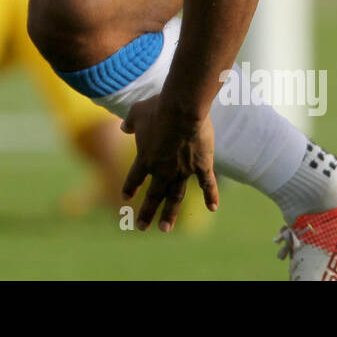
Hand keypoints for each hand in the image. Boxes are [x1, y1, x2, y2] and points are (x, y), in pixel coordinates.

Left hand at [121, 94, 217, 230]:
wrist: (182, 109)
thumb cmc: (158, 108)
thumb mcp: (136, 112)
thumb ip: (129, 122)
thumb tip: (123, 127)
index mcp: (145, 158)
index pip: (134, 178)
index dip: (130, 188)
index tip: (125, 198)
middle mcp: (162, 169)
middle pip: (153, 195)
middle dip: (146, 212)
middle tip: (141, 227)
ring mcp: (182, 170)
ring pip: (175, 197)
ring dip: (169, 214)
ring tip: (164, 228)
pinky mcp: (201, 166)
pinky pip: (207, 184)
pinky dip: (211, 196)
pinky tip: (212, 208)